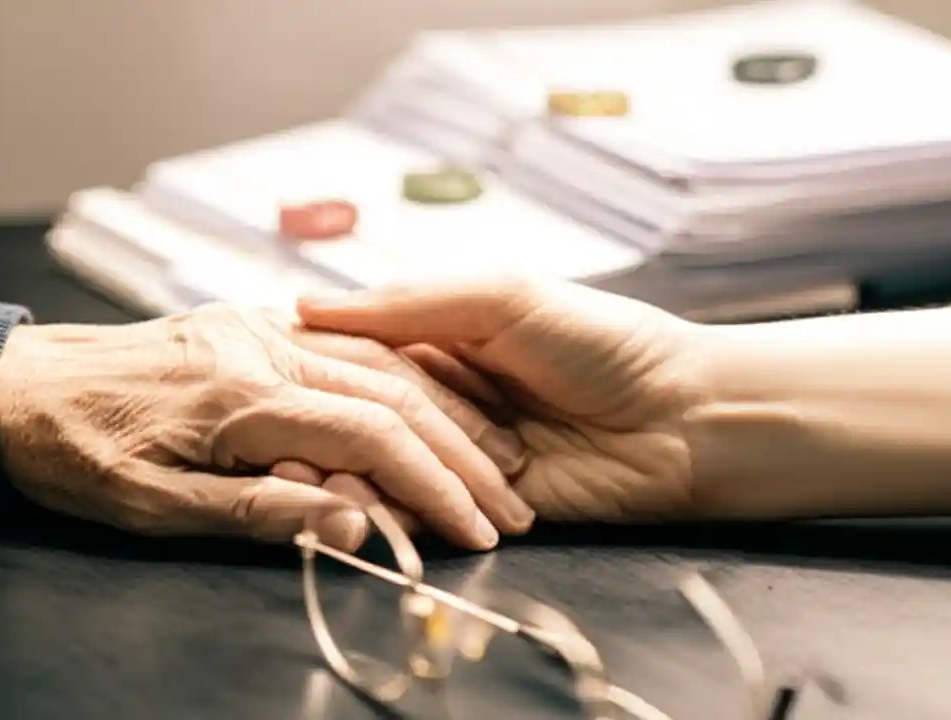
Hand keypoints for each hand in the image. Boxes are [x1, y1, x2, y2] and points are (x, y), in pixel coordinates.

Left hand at [0, 303, 532, 549]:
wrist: (17, 388)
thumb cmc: (76, 453)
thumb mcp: (156, 506)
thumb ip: (259, 510)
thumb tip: (355, 520)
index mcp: (240, 395)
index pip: (369, 434)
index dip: (432, 484)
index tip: (473, 527)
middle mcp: (260, 346)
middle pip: (392, 392)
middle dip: (458, 453)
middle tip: (504, 504)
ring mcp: (256, 327)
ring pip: (378, 362)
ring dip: (442, 412)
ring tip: (491, 459)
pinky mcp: (248, 325)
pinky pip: (345, 347)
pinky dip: (399, 379)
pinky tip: (430, 404)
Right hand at [298, 278, 711, 520]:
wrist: (685, 423)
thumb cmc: (605, 344)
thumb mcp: (502, 297)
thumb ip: (408, 304)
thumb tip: (306, 306)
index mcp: (439, 337)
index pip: (353, 351)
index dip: (311, 365)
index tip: (266, 377)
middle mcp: (439, 396)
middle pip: (358, 415)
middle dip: (321, 427)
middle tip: (280, 441)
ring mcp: (456, 455)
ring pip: (379, 467)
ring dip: (345, 473)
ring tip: (304, 479)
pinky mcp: (475, 509)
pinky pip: (418, 512)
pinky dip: (387, 512)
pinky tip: (357, 510)